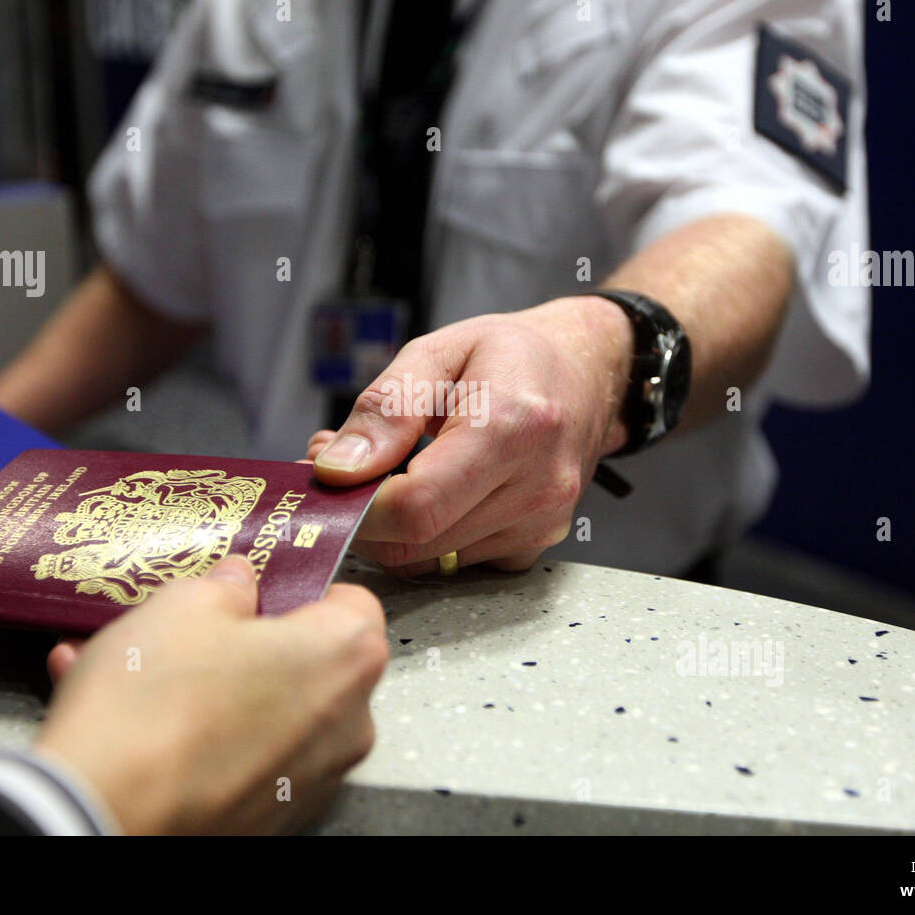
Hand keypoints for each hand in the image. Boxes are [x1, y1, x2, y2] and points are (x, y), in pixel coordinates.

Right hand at [34, 556, 387, 834]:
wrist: (103, 814)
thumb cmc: (154, 712)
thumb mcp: (183, 605)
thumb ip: (226, 586)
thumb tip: (236, 586)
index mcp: (344, 656)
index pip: (351, 601)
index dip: (298, 589)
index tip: (255, 590)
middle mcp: (347, 723)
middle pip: (309, 661)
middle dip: (250, 643)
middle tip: (195, 631)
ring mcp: (313, 777)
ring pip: (268, 710)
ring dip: (214, 687)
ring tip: (144, 672)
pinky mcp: (272, 816)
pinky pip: (244, 756)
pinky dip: (203, 735)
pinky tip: (143, 719)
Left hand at [309, 296, 631, 574]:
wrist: (587, 371)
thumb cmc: (513, 354)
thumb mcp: (437, 352)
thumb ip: (386, 409)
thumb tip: (339, 468)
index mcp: (512, 426)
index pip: (417, 504)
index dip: (357, 503)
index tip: (327, 477)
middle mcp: (536, 486)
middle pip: (418, 542)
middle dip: (363, 514)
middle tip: (342, 467)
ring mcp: (541, 523)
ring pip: (430, 560)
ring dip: (390, 527)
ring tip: (383, 470)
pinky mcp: (535, 544)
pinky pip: (456, 561)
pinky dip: (425, 536)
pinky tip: (424, 492)